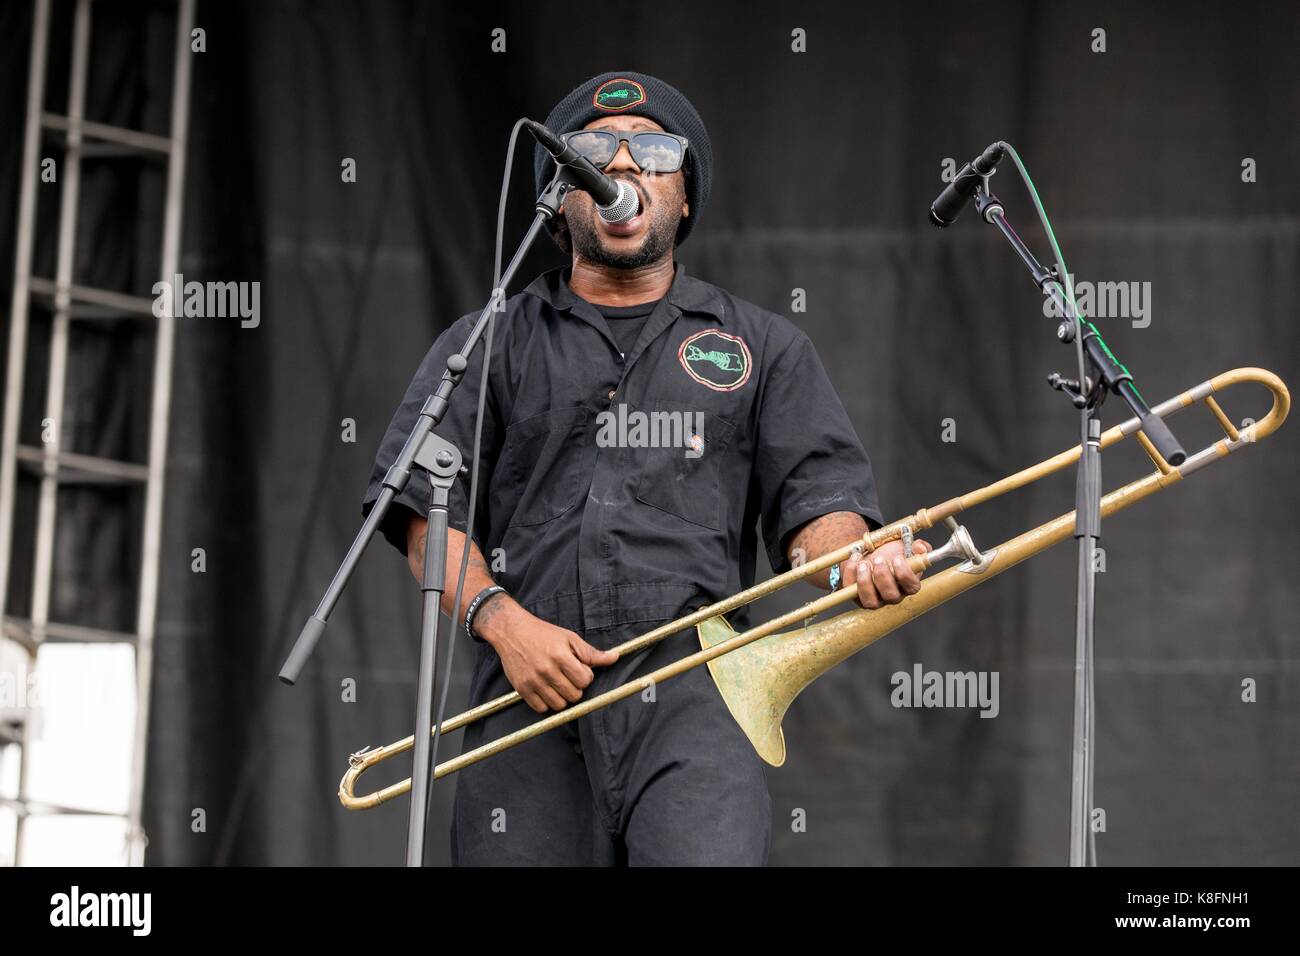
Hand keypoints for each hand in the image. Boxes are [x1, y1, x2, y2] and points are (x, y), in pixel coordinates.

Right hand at [479, 602, 618, 712]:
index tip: (579, 670)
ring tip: (558, 684)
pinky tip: (547, 690)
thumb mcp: (569, 638)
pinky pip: (541, 709)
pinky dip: (546, 703)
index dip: (585, 676)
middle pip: (574, 695)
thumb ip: (591, 652)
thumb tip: (615, 657)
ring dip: (562, 697)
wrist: (511, 631)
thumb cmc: (542, 633)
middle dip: (576, 688)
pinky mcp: (522, 689)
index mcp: (560, 656)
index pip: (585, 680)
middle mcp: (546, 670)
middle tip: (569, 678)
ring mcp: (533, 681)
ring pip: (559, 705)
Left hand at [843, 538, 931, 608]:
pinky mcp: (855, 596)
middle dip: (884, 577)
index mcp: (908, 585)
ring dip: (865, 582)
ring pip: (870, 602)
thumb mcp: (905, 547)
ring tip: (864, 563)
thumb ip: (918, 547)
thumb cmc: (891, 554)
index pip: (912, 587)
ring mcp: (873, 599)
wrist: (870, 553)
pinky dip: (851, 573)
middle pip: (891, 596)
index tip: (897, 559)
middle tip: (878, 559)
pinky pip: (850, 590)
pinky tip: (856, 557)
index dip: (905, 574)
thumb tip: (921, 548)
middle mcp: (892, 596)